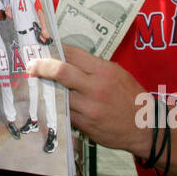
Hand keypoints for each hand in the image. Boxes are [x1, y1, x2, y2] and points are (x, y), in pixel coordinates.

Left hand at [29, 46, 150, 156]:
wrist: (145, 127)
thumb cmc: (131, 97)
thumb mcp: (117, 74)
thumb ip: (93, 67)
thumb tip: (67, 59)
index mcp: (104, 71)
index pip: (73, 54)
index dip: (55, 49)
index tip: (43, 48)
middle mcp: (96, 88)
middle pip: (60, 71)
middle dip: (41, 66)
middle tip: (30, 65)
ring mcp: (89, 108)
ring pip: (58, 94)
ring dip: (46, 89)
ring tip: (36, 84)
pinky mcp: (85, 125)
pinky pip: (64, 112)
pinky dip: (56, 106)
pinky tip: (50, 102)